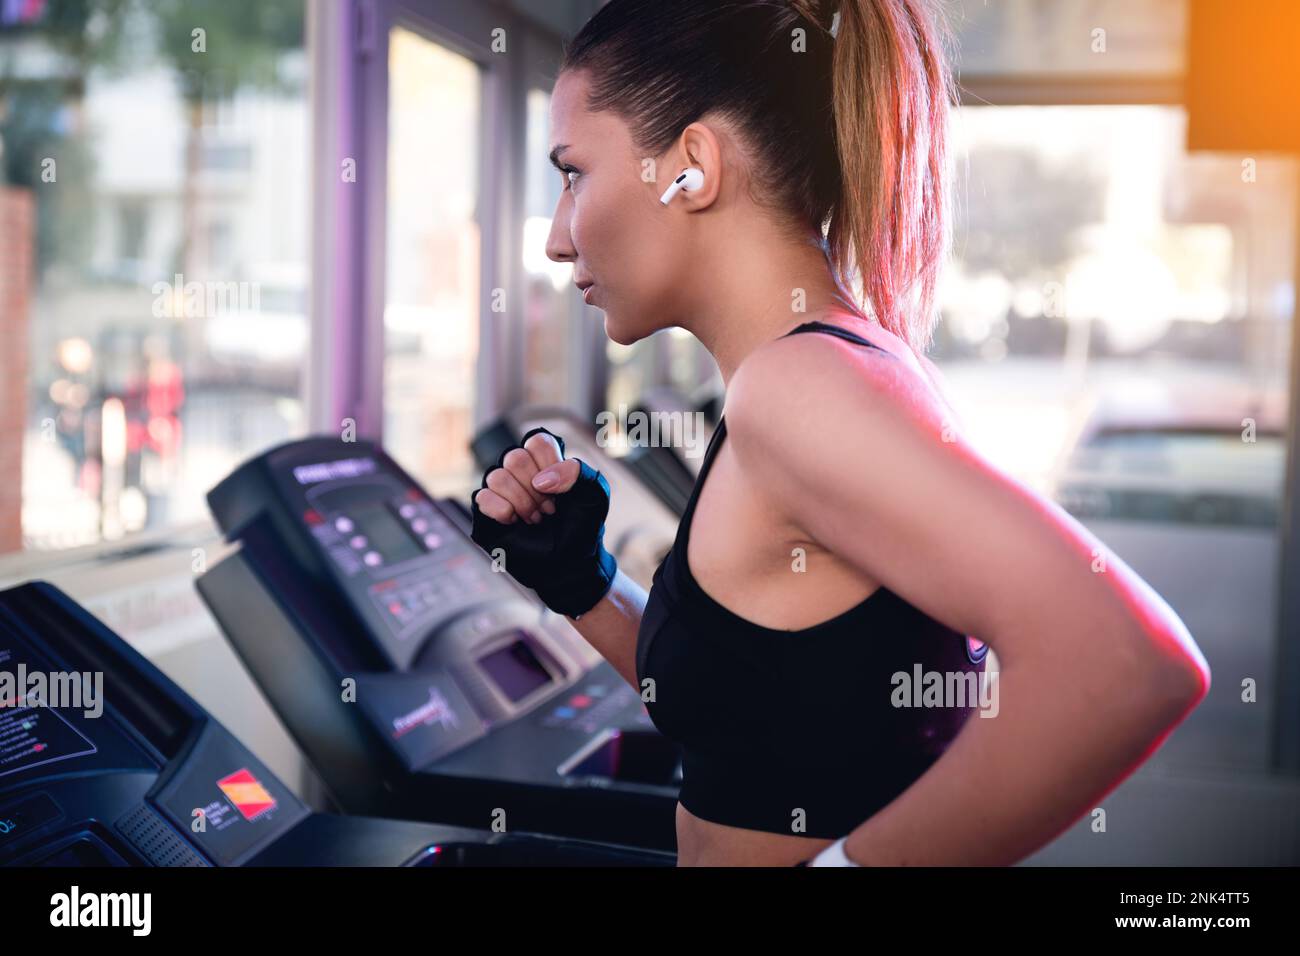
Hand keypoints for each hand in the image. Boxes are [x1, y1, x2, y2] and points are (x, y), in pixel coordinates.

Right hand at [469, 426, 617, 617]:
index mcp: (544, 460)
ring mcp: (501, 490)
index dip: (550, 465)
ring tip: (535, 519)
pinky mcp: (486, 510)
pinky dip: (503, 511)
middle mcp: (519, 471)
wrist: (571, 562)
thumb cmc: (582, 526)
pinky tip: (515, 522)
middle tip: (549, 510)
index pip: (536, 441)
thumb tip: (540, 480)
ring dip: (522, 503)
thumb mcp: (594, 494)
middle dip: (536, 490)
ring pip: (496, 476)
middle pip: (515, 458)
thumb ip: (577, 472)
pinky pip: (483, 497)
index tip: (562, 490)